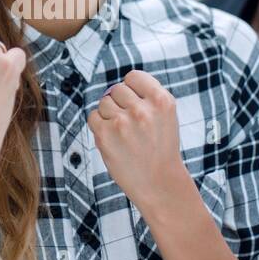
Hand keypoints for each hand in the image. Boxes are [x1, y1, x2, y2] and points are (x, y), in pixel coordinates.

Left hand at [88, 70, 189, 210]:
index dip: (132, 89)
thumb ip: (145, 97)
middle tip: (131, 125)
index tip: (136, 104)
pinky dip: (99, 126)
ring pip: (104, 102)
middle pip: (117, 89)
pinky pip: (93, 117)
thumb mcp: (165, 116)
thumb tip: (116, 87)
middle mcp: (143, 109)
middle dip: (120, 103)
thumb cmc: (160, 147)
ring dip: (109, 115)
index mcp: (162, 101)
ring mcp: (122, 123)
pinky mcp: (105, 136)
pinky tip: (113, 139)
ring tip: (123, 134)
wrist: (159, 183)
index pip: (134, 77)